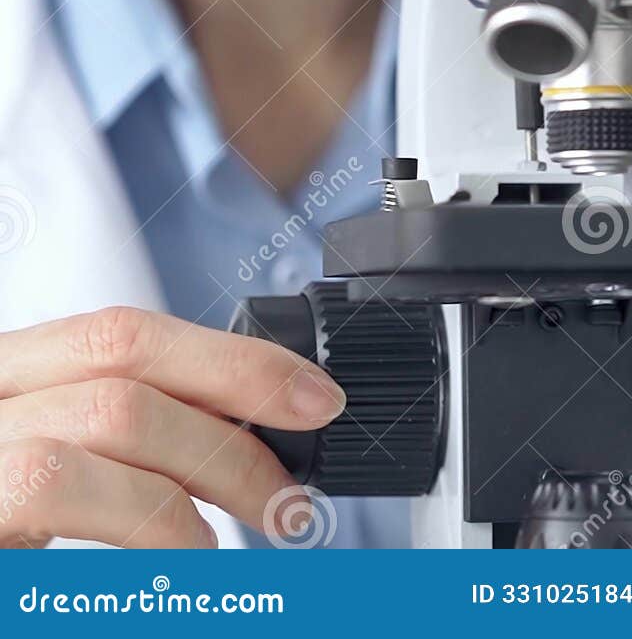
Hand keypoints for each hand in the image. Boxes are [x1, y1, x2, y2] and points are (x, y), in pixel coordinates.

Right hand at [0, 306, 343, 547]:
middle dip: (227, 433)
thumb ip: (112, 444)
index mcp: (1, 378)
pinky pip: (60, 509)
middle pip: (121, 376)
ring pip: (96, 433)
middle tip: (288, 506)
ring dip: (187, 503)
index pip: (120, 334)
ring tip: (222, 564)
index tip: (312, 401)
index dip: (229, 360)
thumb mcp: (42, 468)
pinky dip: (136, 556)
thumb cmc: (7, 525)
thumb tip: (236, 445)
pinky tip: (171, 586)